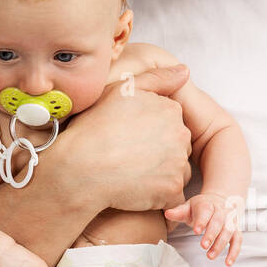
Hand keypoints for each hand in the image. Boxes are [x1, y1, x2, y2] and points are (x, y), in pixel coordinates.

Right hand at [43, 66, 192, 212]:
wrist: (81, 168)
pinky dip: (158, 195)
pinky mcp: (173, 191)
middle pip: (177, 145)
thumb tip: (185, 71)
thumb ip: (156, 78)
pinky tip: (134, 189)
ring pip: (176, 170)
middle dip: (159, 151)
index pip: (171, 121)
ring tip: (130, 172)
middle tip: (127, 155)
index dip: (149, 130)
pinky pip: (172, 194)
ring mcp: (179, 164)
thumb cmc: (95, 128)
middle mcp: (181, 135)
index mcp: (171, 110)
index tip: (128, 136)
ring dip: (160, 173)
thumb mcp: (122, 91)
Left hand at [164, 190, 242, 264]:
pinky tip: (228, 262)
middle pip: (218, 222)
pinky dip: (234, 252)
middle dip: (212, 234)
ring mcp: (231, 221)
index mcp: (208, 204)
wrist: (219, 201)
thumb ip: (178, 212)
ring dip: (220, 244)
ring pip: (228, 231)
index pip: (206, 211)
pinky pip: (238, 241)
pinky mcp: (236, 230)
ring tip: (210, 256)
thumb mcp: (188, 207)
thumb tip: (167, 213)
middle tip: (203, 246)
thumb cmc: (201, 207)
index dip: (202, 221)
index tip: (196, 231)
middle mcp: (222, 211)